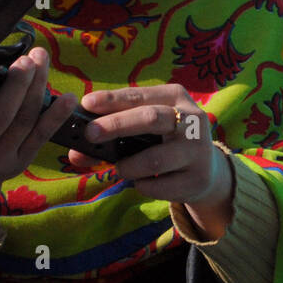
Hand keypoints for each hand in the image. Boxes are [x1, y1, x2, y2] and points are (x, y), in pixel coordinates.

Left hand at [67, 83, 233, 236]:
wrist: (206, 170)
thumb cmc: (164, 142)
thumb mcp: (145, 130)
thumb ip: (114, 135)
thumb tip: (76, 153)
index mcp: (176, 97)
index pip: (140, 96)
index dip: (112, 99)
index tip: (87, 103)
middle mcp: (192, 119)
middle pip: (150, 118)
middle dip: (117, 125)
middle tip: (90, 134)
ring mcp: (199, 150)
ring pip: (155, 158)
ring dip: (129, 165)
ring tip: (118, 168)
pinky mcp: (198, 178)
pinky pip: (161, 185)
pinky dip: (143, 185)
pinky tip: (141, 182)